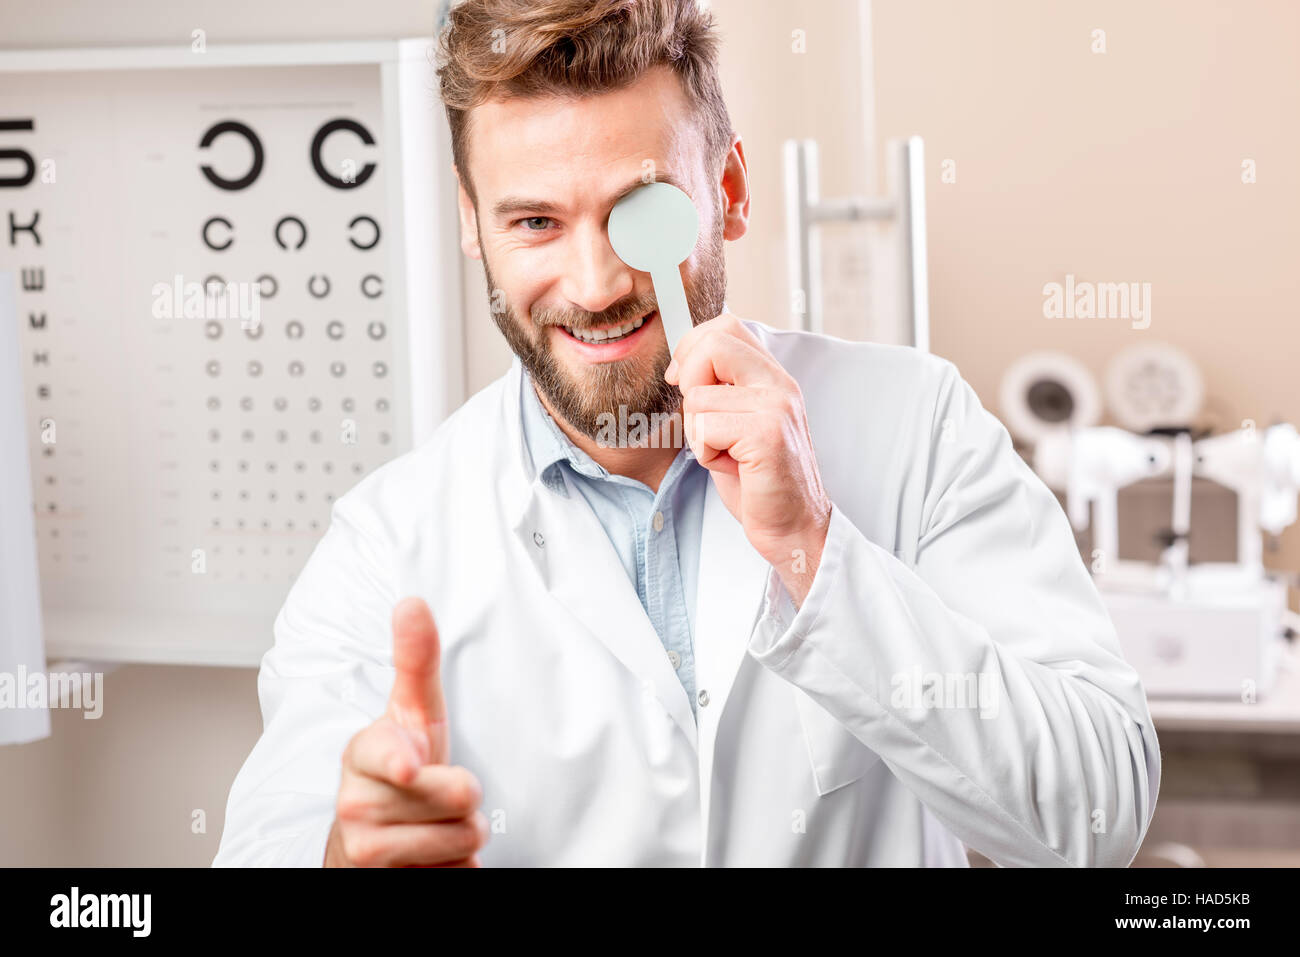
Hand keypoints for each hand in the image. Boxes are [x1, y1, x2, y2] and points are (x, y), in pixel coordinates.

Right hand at [324, 597, 487, 866]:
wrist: (373, 838)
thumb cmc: (402, 766)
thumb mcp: (413, 713)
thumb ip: (416, 660)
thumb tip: (413, 602)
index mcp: (363, 753)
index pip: (380, 756)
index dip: (400, 762)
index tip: (410, 764)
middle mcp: (355, 803)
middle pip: (450, 800)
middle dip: (464, 801)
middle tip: (447, 792)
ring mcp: (366, 849)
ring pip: (457, 843)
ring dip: (464, 837)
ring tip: (439, 824)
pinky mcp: (384, 883)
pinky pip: (455, 877)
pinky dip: (458, 869)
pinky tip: (435, 856)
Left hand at [665, 313, 831, 605]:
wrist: (793, 527)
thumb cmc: (758, 480)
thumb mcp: (738, 423)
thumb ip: (721, 390)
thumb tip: (681, 365)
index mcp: (772, 377)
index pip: (725, 326)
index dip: (691, 347)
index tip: (682, 380)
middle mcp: (779, 384)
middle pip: (712, 344)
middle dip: (689, 380)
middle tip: (701, 418)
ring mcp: (776, 407)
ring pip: (698, 397)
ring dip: (697, 433)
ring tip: (726, 454)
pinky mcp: (767, 435)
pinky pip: (705, 426)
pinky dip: (705, 453)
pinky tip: (730, 466)